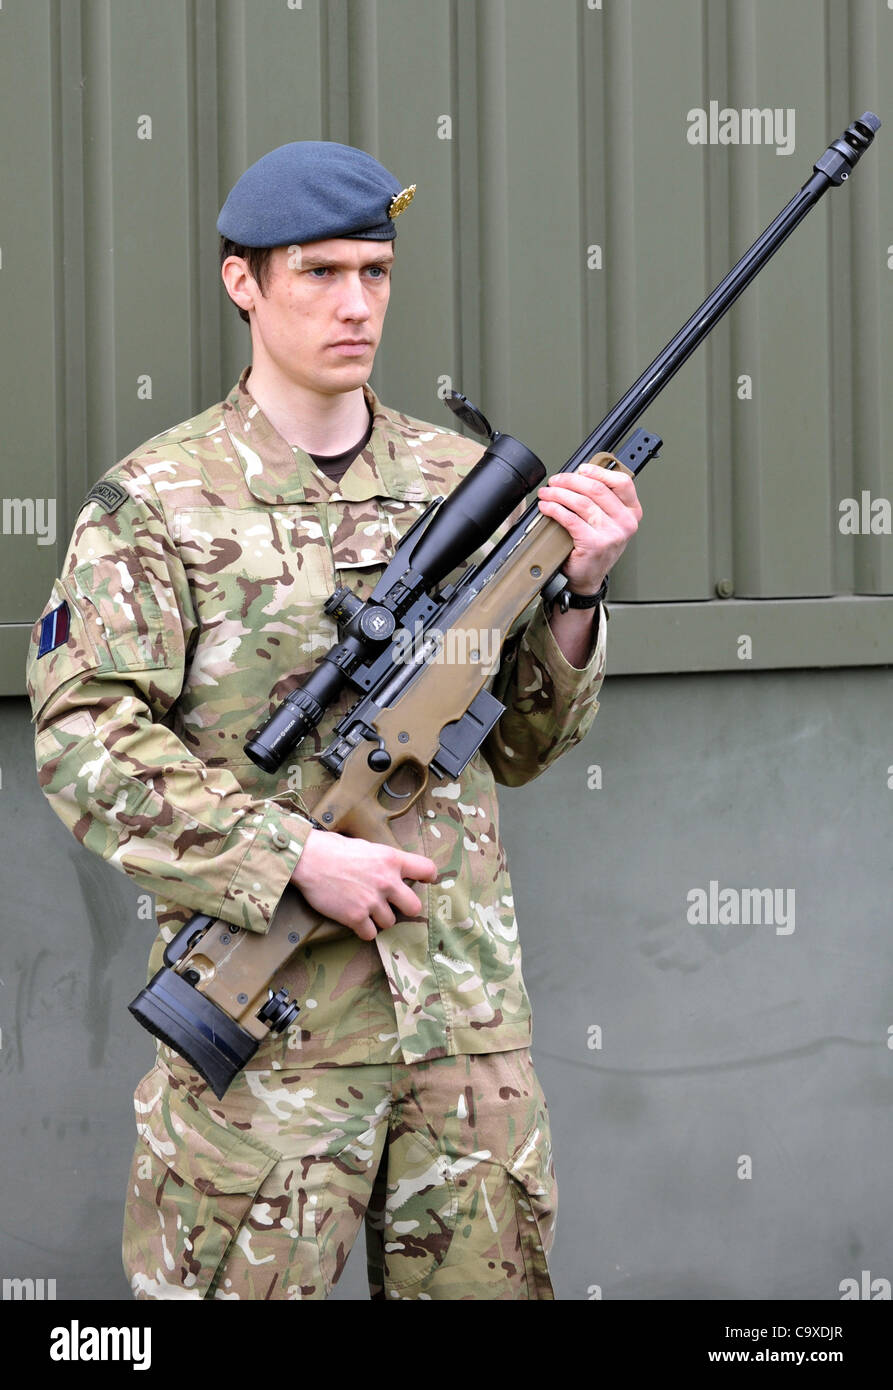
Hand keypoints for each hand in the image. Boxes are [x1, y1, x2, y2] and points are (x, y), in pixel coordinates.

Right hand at [290, 828, 437, 941]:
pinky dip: (364, 929)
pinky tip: (355, 919)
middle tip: (391, 904)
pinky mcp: (355, 916)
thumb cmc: (334, 849)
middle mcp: (387, 881)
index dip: (427, 877)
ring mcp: (372, 901)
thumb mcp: (368, 847)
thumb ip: (385, 862)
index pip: (427, 869)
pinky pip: (370, 933)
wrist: (308, 859)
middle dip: (404, 907)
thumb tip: (395, 871)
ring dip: (380, 918)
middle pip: (414, 907)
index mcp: (391, 860)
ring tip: (365, 908)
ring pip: (390, 922)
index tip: (422, 881)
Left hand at [537, 459, 642, 592]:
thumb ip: (602, 500)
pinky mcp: (594, 543)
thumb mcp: (608, 522)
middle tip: (556, 481)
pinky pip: (570, 518)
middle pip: (596, 489)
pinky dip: (555, 509)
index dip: (599, 471)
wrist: (587, 578)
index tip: (581, 469)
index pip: (622, 482)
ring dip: (558, 494)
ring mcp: (611, 534)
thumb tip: (579, 476)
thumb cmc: (595, 548)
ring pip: (581, 502)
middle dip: (570, 480)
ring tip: (546, 493)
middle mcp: (625, 522)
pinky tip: (547, 507)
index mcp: (632, 512)